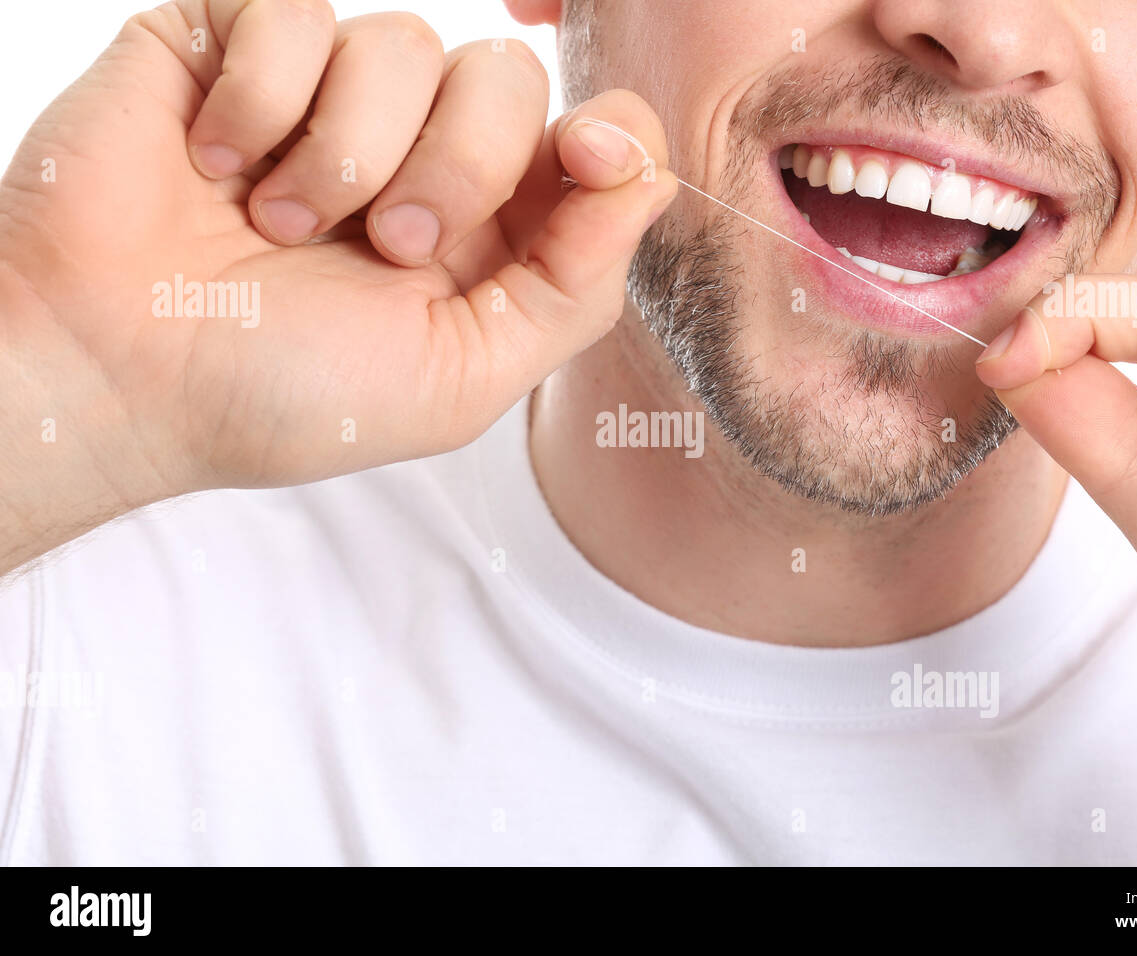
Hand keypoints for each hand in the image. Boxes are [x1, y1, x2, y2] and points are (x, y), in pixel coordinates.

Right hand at [0, 0, 673, 524]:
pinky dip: (260, 98)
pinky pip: (298, 11)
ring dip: (345, 152)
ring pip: (406, 43)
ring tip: (279, 223)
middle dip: (459, 168)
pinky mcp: (240, 43)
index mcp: (487, 237)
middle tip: (385, 245)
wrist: (115, 374)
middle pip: (510, 80)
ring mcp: (330, 94)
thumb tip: (645, 179)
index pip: (595, 141)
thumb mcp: (458, 380)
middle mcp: (420, 155)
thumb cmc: (280, 394)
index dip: (611, 137)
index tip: (584, 159)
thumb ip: (571, 288)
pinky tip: (215, 162)